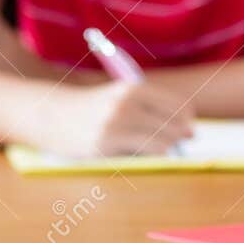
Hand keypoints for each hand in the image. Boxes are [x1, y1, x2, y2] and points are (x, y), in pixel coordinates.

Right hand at [43, 79, 195, 157]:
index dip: (187, 117)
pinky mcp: (105, 145)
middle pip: (170, 124)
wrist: (53, 114)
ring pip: (160, 140)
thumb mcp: (119, 96)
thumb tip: (185, 128)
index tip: (190, 126)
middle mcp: (125, 104)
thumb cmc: (92, 107)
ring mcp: (115, 125)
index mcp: (131, 88)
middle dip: (182, 134)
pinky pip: (141, 153)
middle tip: (186, 140)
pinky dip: (153, 155)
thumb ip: (148, 106)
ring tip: (170, 148)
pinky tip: (152, 154)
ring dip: (170, 147)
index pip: (174, 104)